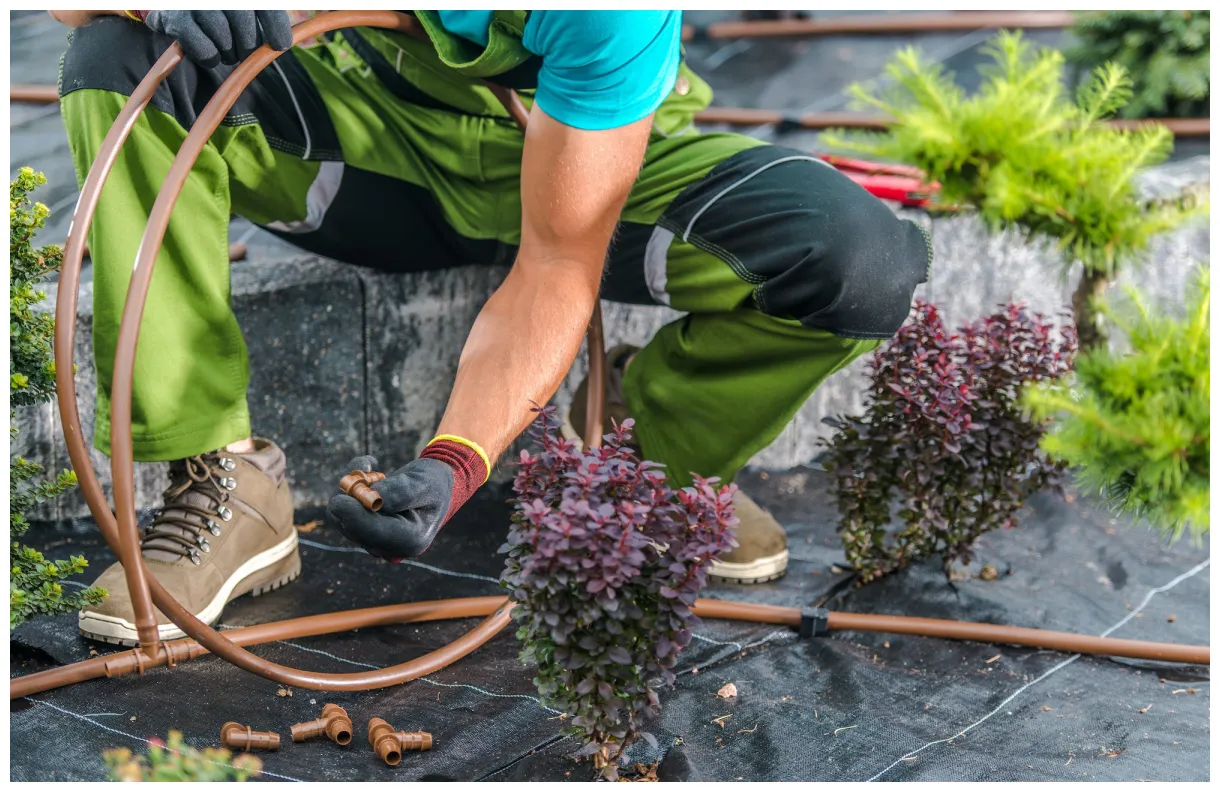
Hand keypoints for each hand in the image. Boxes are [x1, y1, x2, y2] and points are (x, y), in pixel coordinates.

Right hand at [143, 10, 292, 68]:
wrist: (175, 7)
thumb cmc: (219, 12)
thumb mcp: (243, 11)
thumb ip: (264, 18)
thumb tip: (281, 44)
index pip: (266, 8)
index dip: (277, 28)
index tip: (281, 45)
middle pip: (244, 25)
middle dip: (248, 46)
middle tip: (243, 52)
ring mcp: (195, 4)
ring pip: (224, 39)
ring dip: (228, 54)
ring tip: (225, 51)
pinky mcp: (177, 21)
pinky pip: (205, 50)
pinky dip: (211, 58)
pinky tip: (210, 53)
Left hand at [326, 455, 454, 561]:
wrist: (433, 486)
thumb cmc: (433, 482)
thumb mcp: (423, 482)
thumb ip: (400, 491)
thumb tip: (373, 497)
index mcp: (412, 540)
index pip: (374, 534)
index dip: (354, 516)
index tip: (340, 498)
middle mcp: (392, 548)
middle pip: (354, 530)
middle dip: (352, 499)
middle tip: (362, 471)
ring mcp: (376, 542)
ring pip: (343, 521)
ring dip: (350, 490)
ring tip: (368, 468)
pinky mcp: (364, 533)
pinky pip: (342, 514)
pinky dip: (350, 491)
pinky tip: (366, 471)